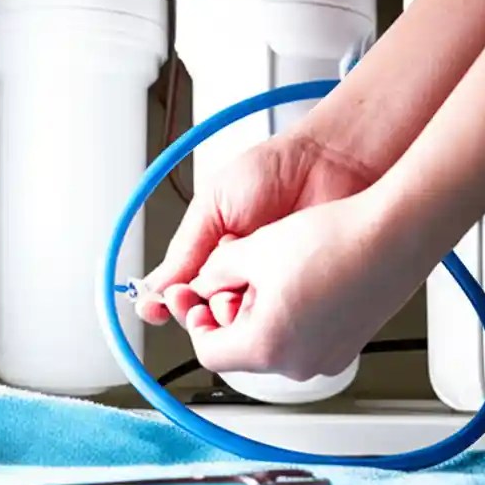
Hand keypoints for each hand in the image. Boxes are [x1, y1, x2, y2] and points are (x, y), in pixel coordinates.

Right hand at [137, 132, 374, 326]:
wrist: (328, 164)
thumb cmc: (273, 171)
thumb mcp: (213, 204)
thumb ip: (185, 248)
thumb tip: (155, 286)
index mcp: (213, 252)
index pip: (184, 291)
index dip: (171, 302)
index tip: (161, 307)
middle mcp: (241, 272)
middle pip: (208, 313)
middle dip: (199, 309)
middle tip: (201, 298)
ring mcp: (271, 284)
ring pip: (241, 320)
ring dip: (233, 312)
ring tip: (238, 290)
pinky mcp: (299, 293)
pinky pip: (277, 316)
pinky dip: (267, 311)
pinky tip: (266, 295)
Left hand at [180, 194, 421, 380]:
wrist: (394, 233)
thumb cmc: (334, 241)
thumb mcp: (254, 249)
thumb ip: (215, 272)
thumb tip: (205, 281)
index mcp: (268, 347)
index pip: (210, 352)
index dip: (197, 323)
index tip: (196, 302)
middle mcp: (300, 363)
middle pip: (244, 350)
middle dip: (231, 315)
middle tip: (231, 280)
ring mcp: (329, 357)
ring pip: (276, 343)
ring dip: (262, 313)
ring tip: (272, 272)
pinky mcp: (349, 344)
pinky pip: (307, 337)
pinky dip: (293, 315)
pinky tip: (301, 277)